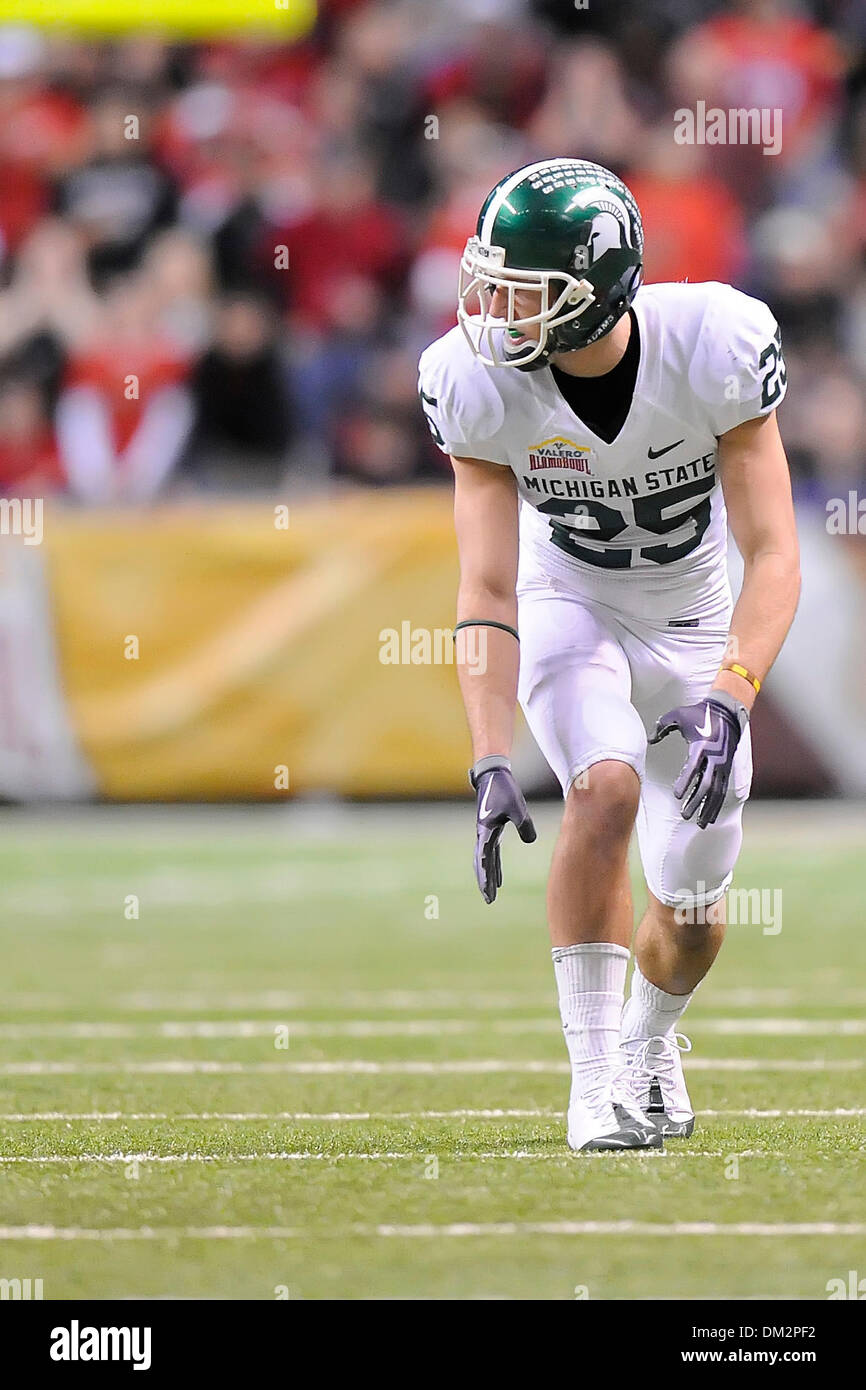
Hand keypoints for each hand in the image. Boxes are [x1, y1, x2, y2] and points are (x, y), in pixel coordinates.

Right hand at [471, 759, 535, 903]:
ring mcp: (487, 833)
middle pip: (482, 864)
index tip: (488, 893)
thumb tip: (530, 840)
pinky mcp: (492, 830)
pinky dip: (494, 866)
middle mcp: (483, 835)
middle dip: (485, 882)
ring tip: (492, 893)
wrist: (493, 775)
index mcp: (485, 831)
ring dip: (489, 876)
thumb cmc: (503, 789)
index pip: (484, 860)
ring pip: (486, 860)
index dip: (486, 877)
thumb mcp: (517, 807)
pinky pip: (492, 853)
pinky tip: (499, 876)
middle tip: (489, 900)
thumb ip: (524, 825)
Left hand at [648, 692, 747, 828]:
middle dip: (696, 801)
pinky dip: (716, 805)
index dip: (686, 782)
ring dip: (708, 808)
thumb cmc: (698, 713)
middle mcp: (715, 758)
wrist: (726, 711)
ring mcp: (722, 765)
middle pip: (706, 784)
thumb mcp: (677, 715)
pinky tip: (710, 818)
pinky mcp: (726, 769)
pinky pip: (722, 791)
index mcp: (701, 745)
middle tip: (684, 814)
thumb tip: (649, 740)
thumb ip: (661, 726)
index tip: (677, 795)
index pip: (693, 767)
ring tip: (699, 824)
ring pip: (716, 792)